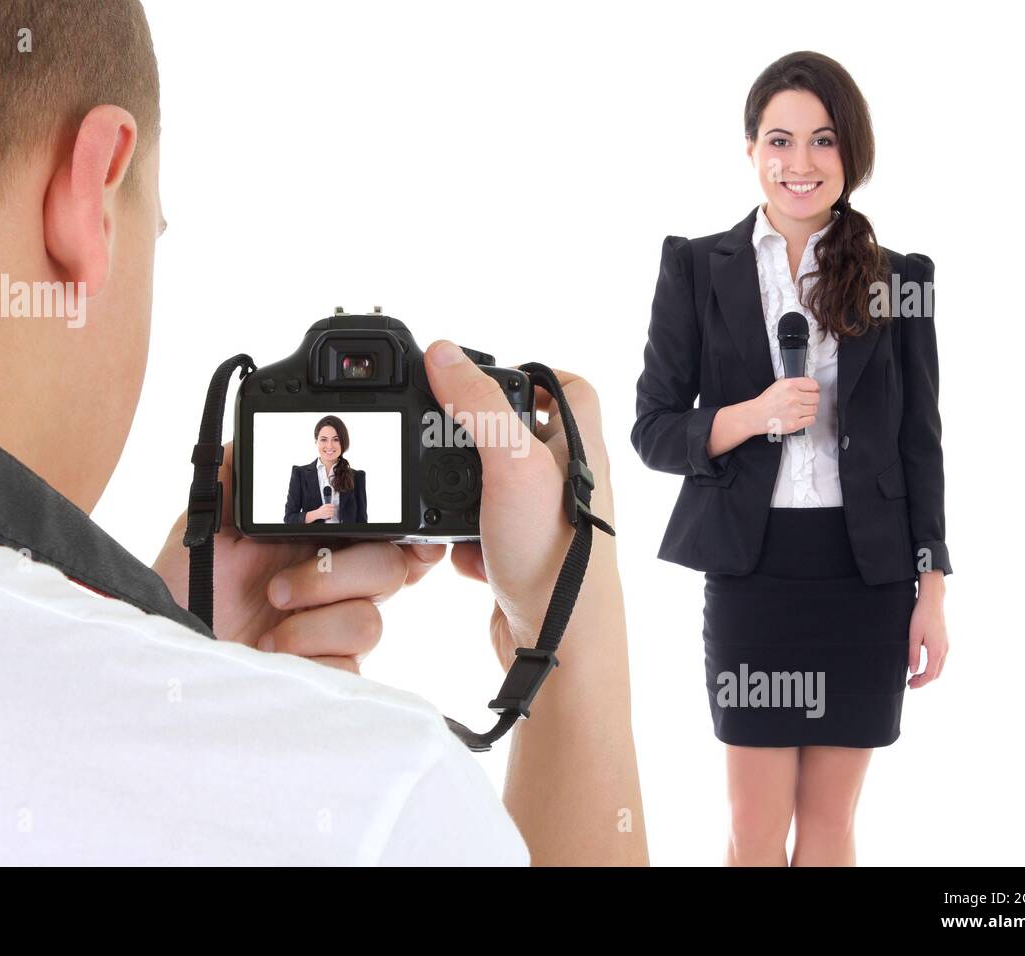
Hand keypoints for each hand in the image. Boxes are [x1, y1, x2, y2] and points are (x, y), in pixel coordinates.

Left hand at [153, 443, 444, 672]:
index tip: (399, 528)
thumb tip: (258, 429)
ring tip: (268, 619)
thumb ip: (241, 471)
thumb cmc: (182, 588)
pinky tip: (271, 653)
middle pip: (393, 568)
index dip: (405, 529)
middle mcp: (334, 585)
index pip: (387, 531)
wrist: (166, 648)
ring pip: (372, 619)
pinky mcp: (328, 674)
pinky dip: (307, 652)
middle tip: (281, 585)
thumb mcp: (208, 519)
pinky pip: (350, 664)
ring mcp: (332, 632)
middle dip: (339, 573)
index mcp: (318, 541)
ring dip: (314, 617)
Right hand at [422, 340, 619, 670]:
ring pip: (492, 486)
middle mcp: (568, 480)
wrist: (556, 647)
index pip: (569, 387)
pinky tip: (465, 553)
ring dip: (463, 494)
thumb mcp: (512, 463)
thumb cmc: (555, 557)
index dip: (532, 373)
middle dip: (477, 440)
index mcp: (579, 446)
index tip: (488, 378)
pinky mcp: (522, 555)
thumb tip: (444, 353)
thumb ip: (478, 405)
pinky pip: (482, 532)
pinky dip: (464, 540)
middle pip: (520, 433)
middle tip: (447, 441)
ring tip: (451, 504)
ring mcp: (545, 520)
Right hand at [751, 376, 818, 436]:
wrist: (756, 416)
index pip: (813, 385)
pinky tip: (799, 417)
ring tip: (799, 410)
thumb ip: (796, 384)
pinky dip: (807, 419)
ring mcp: (794, 412)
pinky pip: (811, 420)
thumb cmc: (767, 402)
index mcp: (789, 385)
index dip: (813, 389)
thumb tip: (812, 387)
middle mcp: (793, 397)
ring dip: (809, 410)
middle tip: (803, 402)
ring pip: (814, 409)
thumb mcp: (779, 385)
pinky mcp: (794, 424)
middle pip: (816, 398)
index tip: (811, 392)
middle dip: (811, 400)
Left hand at [908, 574, 947, 687]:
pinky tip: (922, 665)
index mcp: (937, 651)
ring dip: (928, 674)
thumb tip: (913, 671)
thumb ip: (913, 655)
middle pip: (937, 673)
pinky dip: (932, 667)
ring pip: (939, 667)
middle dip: (924, 680)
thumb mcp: (913, 637)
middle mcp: (944, 650)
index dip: (921, 683)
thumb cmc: (921, 617)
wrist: (932, 602)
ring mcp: (946, 646)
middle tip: (910, 682)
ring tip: (914, 676)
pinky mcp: (944, 642)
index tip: (910, 685)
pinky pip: (940, 660)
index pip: (930, 674)